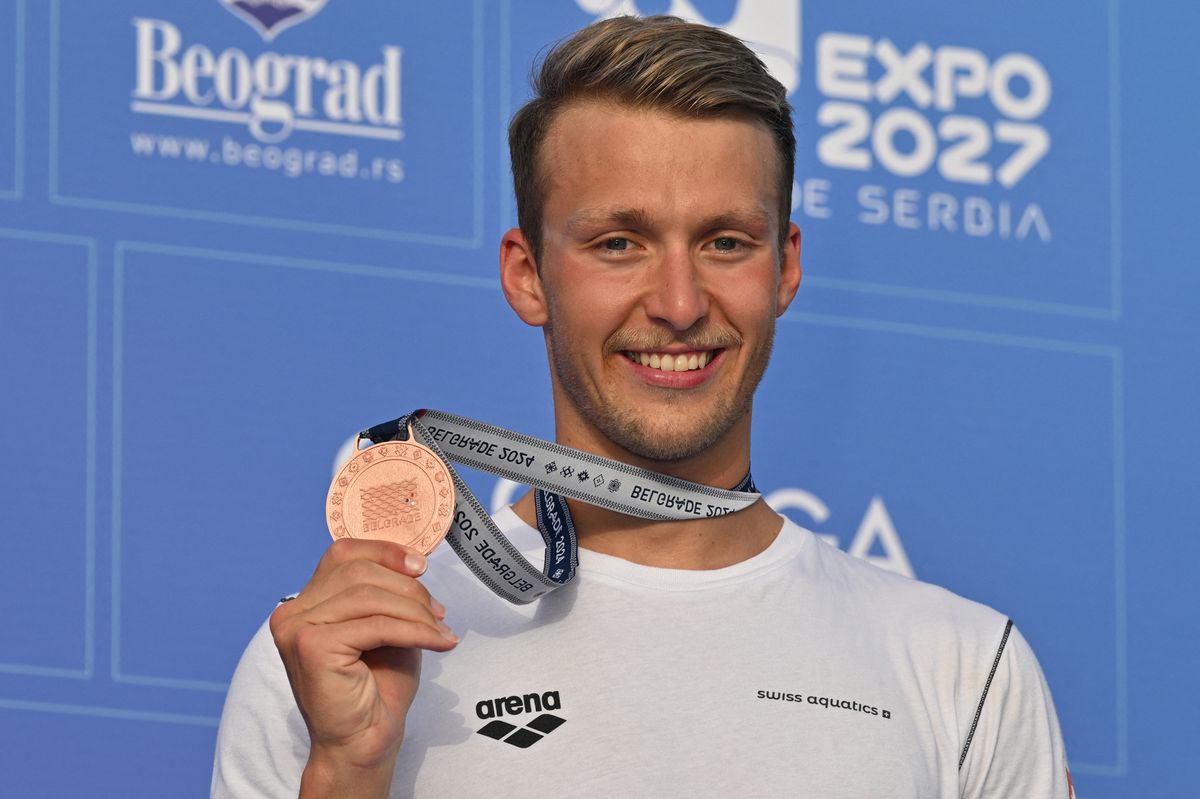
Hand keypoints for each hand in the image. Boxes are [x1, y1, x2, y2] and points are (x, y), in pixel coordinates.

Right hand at [269, 538, 457, 796]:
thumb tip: (414, 562)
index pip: (343, 553)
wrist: (363, 742)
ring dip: (416, 611)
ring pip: (370, 596)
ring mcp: (297, 627)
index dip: (385, 552)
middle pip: (360, 572)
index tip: (421, 567)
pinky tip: (438, 642)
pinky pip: (376, 625)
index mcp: (306, 602)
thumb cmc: (375, 688)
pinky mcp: (312, 646)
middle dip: (409, 589)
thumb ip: (388, 593)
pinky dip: (415, 631)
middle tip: (439, 612)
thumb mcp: (386, 626)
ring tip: (440, 630)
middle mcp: (292, 611)